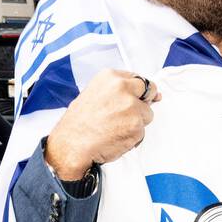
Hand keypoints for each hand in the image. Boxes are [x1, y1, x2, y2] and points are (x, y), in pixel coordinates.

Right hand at [45, 70, 160, 180]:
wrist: (72, 145)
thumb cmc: (78, 124)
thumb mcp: (93, 95)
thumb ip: (116, 92)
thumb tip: (142, 95)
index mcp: (110, 77)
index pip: (137, 79)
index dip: (140, 91)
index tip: (139, 97)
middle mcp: (122, 87)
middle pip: (149, 90)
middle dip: (145, 102)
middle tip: (132, 114)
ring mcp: (131, 106)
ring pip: (147, 114)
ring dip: (137, 122)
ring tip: (116, 129)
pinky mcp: (136, 124)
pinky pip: (142, 131)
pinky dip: (133, 137)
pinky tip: (116, 138)